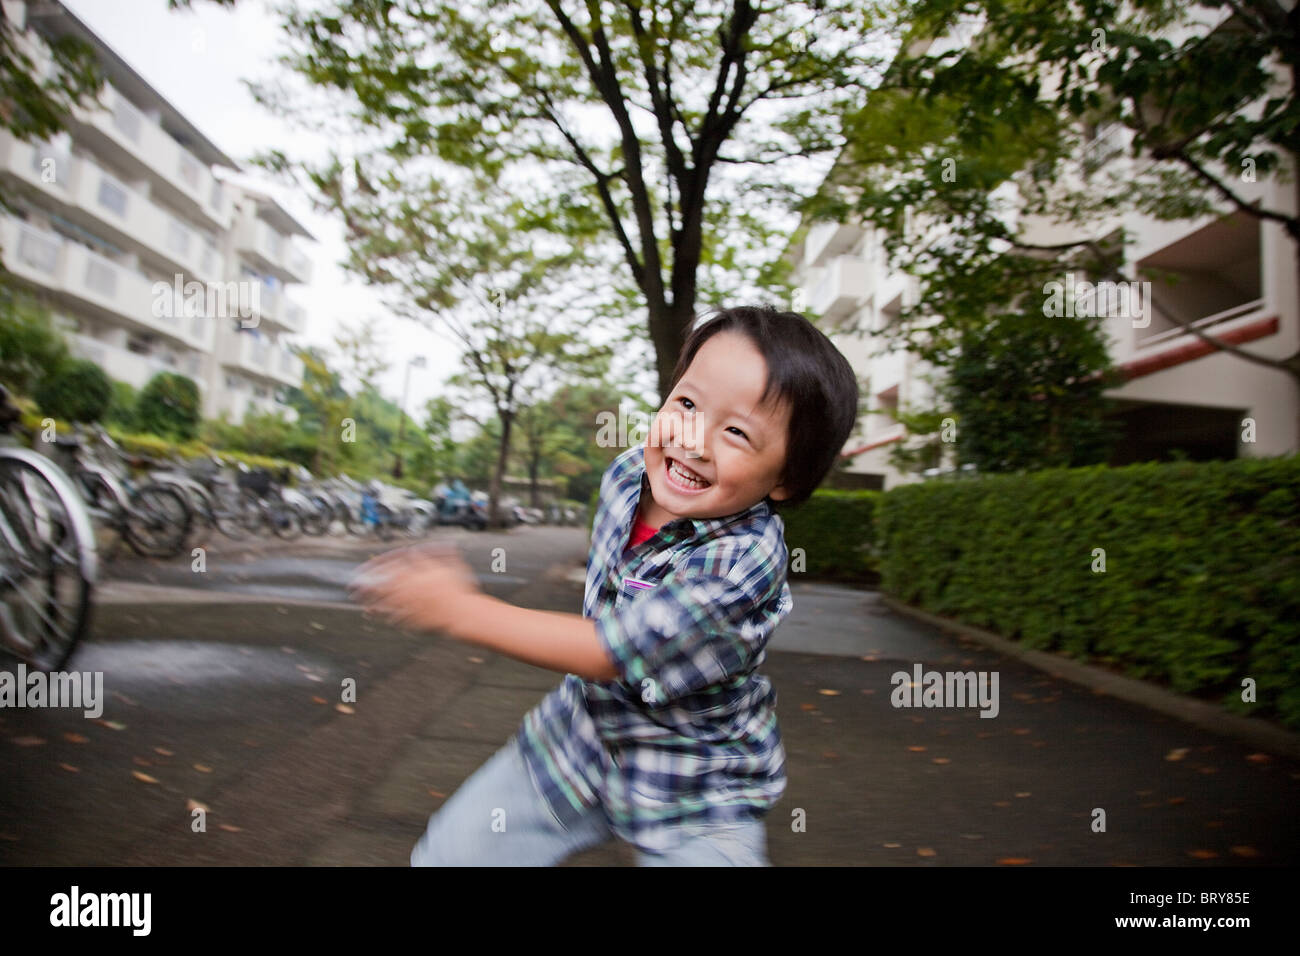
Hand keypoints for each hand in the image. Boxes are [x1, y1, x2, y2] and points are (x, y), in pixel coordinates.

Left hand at [350, 542, 481, 634]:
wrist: (463, 613)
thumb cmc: (460, 589)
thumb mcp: (451, 567)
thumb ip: (432, 557)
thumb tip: (415, 550)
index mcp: (417, 574)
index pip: (391, 568)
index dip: (375, 567)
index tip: (364, 569)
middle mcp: (410, 590)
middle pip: (383, 587)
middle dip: (366, 587)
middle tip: (353, 588)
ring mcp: (410, 605)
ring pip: (385, 603)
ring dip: (371, 603)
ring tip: (362, 605)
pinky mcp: (412, 619)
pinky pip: (394, 617)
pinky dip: (384, 616)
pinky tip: (376, 615)